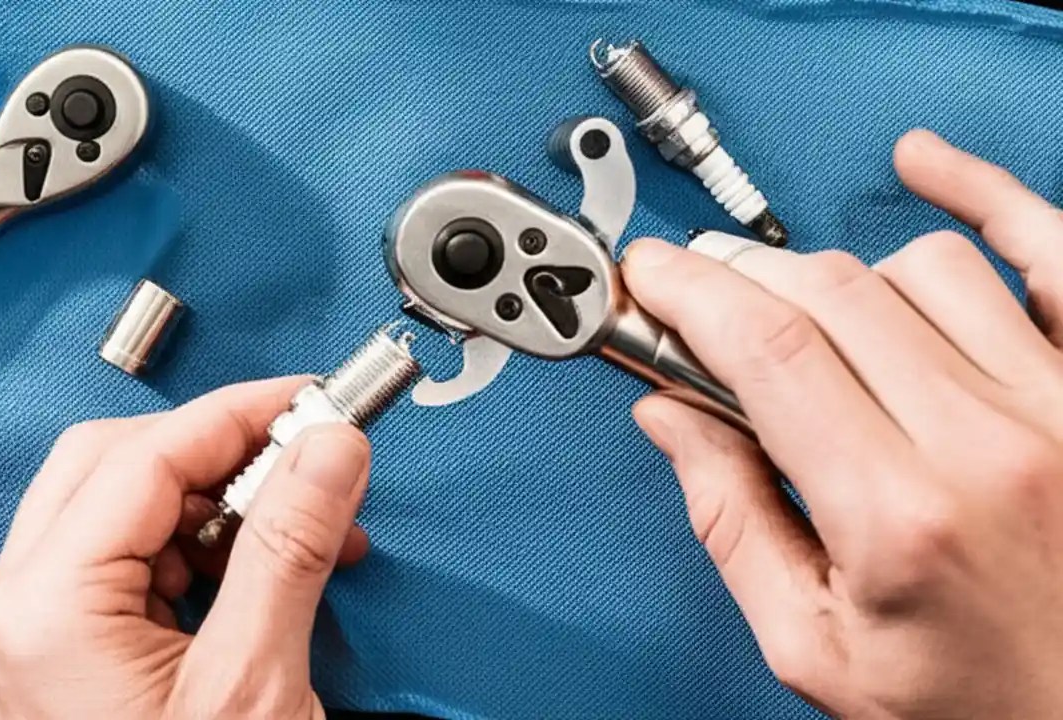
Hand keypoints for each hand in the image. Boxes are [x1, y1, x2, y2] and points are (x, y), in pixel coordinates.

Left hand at [0, 377, 371, 718]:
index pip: (145, 457)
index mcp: (46, 608)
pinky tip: (274, 563)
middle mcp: (24, 605)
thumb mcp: (253, 682)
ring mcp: (44, 625)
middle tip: (306, 454)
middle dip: (222, 453)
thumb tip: (327, 446)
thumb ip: (288, 548)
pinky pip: (138, 552)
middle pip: (118, 463)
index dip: (239, 416)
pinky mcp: (75, 643)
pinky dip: (210, 543)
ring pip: (129, 501)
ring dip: (224, 499)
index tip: (313, 400)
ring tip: (309, 525)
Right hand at [624, 130, 1062, 717]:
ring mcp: (1057, 401)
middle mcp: (989, 444)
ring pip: (915, 268)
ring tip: (801, 313)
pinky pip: (1047, 249)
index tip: (647, 279)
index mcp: (899, 516)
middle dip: (734, 277)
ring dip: (833, 275)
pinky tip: (926, 168)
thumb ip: (732, 522)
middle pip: (826, 295)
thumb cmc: (973, 702)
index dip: (688, 294)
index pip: (765, 350)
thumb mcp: (814, 645)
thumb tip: (671, 419)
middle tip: (692, 293)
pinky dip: (983, 194)